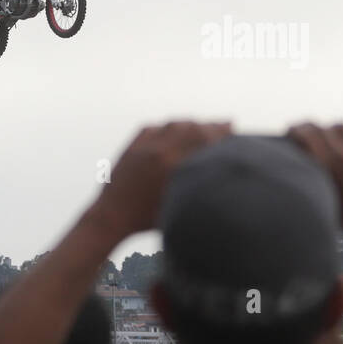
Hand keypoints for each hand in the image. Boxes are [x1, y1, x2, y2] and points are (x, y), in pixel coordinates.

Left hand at [92, 121, 232, 235]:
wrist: (110, 217)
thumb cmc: (147, 220)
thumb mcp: (178, 204)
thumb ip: (196, 184)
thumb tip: (218, 170)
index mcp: (172, 166)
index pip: (202, 139)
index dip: (220, 132)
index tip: (232, 128)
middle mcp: (159, 150)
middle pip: (192, 128)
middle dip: (210, 125)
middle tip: (225, 124)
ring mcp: (144, 146)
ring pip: (174, 125)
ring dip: (192, 123)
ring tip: (204, 125)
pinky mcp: (132, 146)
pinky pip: (155, 127)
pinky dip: (170, 126)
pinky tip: (178, 127)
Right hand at [286, 123, 342, 245]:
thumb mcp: (327, 202)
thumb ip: (316, 182)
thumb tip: (307, 173)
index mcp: (327, 167)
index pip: (305, 136)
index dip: (295, 131)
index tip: (291, 133)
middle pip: (321, 128)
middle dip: (309, 128)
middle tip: (305, 132)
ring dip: (333, 131)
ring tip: (331, 140)